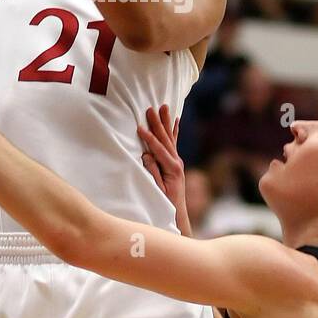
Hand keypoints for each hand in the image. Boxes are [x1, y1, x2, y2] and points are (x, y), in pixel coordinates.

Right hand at [138, 105, 188, 230]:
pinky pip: (173, 142)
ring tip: (164, 107)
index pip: (159, 149)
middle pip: (166, 139)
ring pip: (170, 137)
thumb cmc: (165, 202)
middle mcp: (177, 162)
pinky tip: (175, 120)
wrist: (177, 211)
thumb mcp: (157, 189)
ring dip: (166, 122)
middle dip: (158, 123)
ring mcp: (177, 161)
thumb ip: (153, 171)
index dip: (149, 138)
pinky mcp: (176, 161)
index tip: (140, 128)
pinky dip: (173, 130)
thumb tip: (146, 155)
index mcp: (172, 168)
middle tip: (151, 108)